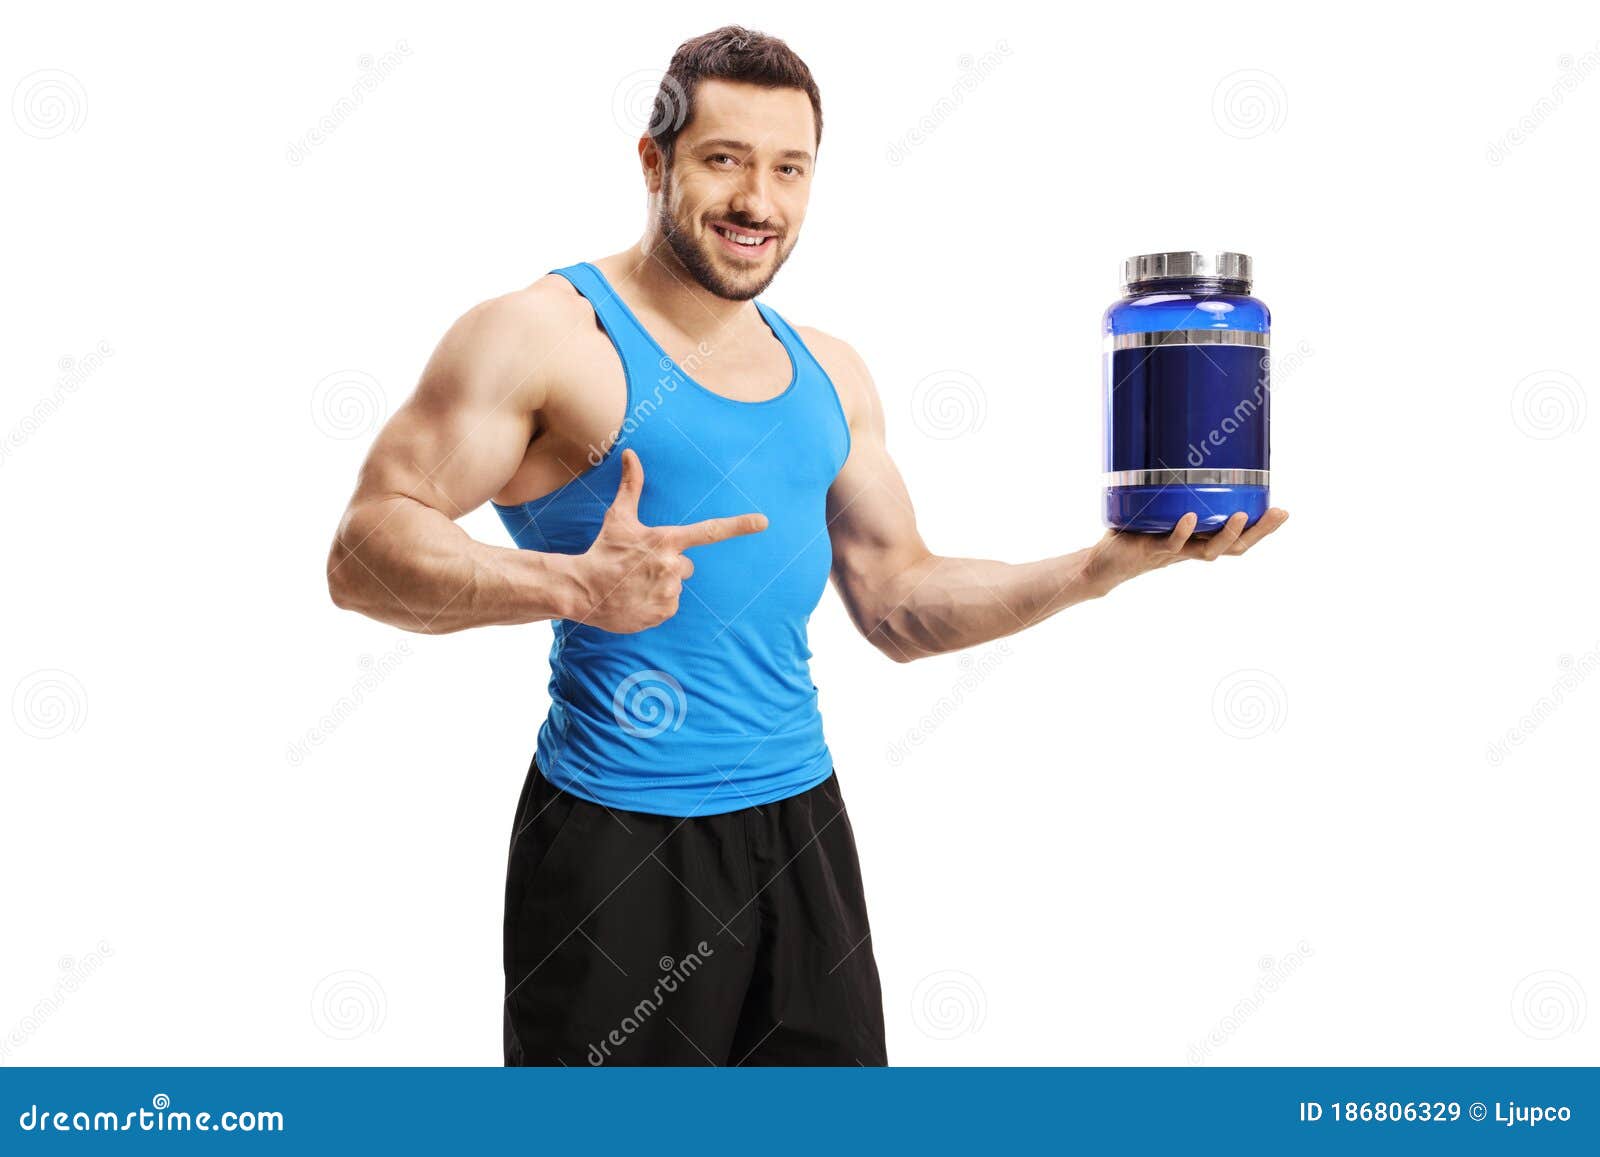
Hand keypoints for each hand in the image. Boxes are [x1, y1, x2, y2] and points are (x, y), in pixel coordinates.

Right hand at [567, 448, 768, 631]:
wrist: (583, 590)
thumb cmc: (603, 550)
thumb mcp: (618, 517)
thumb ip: (631, 485)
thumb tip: (631, 453)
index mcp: (667, 540)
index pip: (711, 531)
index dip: (739, 525)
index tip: (763, 521)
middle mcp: (673, 565)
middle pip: (687, 565)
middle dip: (669, 566)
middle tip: (642, 567)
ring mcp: (670, 591)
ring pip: (677, 586)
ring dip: (661, 585)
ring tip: (636, 583)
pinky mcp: (664, 612)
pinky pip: (670, 606)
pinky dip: (656, 603)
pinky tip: (637, 598)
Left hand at [1083, 508, 1288, 595]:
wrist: (1104, 563)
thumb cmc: (1133, 534)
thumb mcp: (1158, 510)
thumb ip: (1172, 493)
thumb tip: (1183, 453)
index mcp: (1198, 541)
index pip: (1239, 539)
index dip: (1263, 529)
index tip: (1283, 511)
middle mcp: (1191, 549)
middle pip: (1235, 548)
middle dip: (1260, 532)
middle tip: (1279, 513)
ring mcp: (1173, 552)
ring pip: (1208, 550)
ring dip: (1227, 534)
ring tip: (1241, 516)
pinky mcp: (1151, 551)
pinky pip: (1171, 543)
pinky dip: (1182, 531)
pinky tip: (1190, 517)